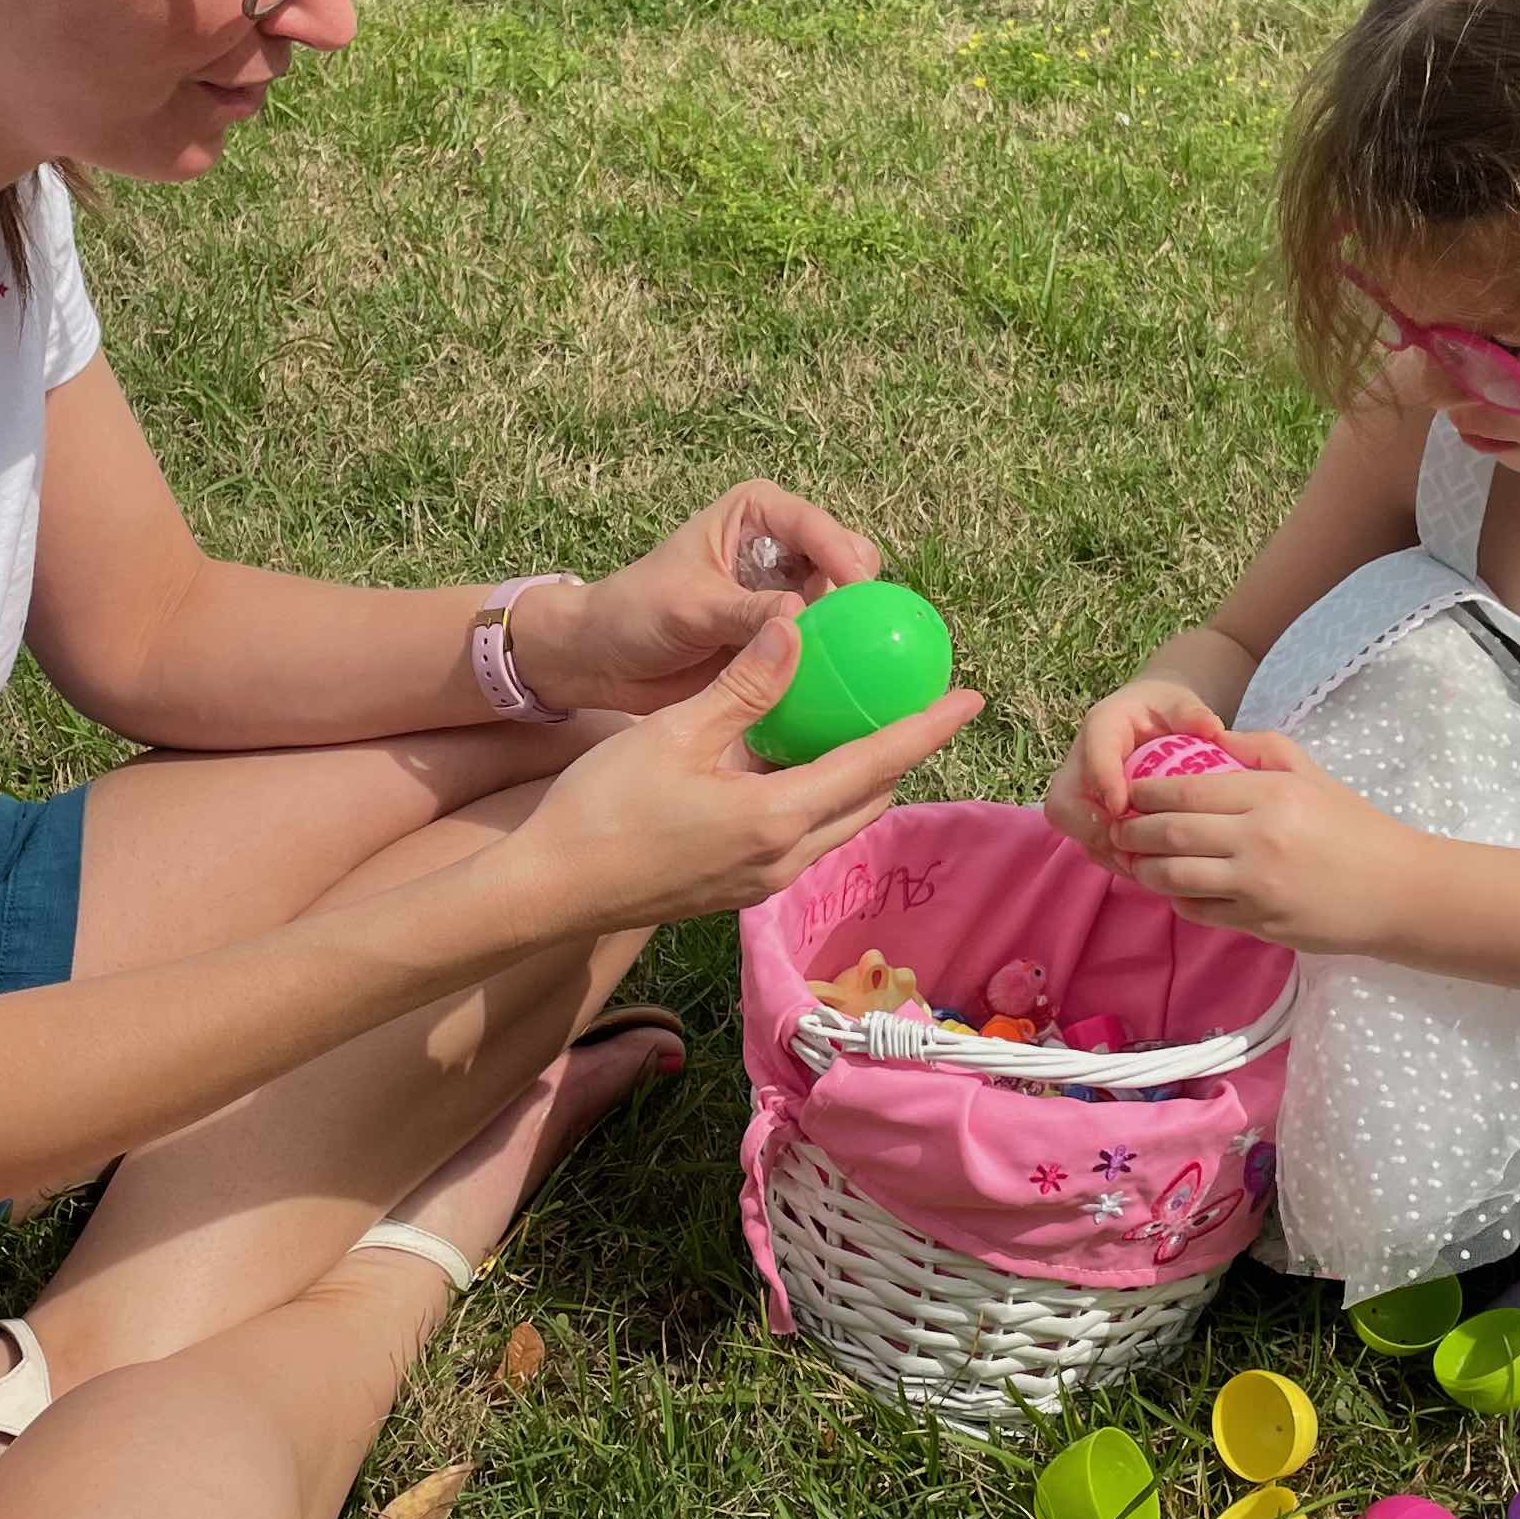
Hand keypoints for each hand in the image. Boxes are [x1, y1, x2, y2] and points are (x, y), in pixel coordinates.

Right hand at [513, 610, 982, 932]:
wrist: (548, 890)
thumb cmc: (602, 807)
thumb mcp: (675, 733)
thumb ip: (744, 686)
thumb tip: (798, 628)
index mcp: (776, 816)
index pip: (876, 763)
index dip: (926, 727)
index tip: (970, 697)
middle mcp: (784, 857)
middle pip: (868, 799)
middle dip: (900, 753)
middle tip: (915, 702)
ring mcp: (762, 880)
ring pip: (837, 821)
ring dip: (858, 777)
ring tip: (858, 723)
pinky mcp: (738, 888)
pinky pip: (802, 836)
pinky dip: (818, 796)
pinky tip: (791, 761)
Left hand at [520, 481, 884, 714]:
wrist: (604, 659)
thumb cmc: (635, 613)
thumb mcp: (690, 607)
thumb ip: (746, 611)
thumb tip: (801, 619)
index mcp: (758, 513)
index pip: (814, 527)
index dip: (841, 556)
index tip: (858, 591)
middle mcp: (782, 547)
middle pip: (845, 561)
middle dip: (859, 594)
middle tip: (867, 634)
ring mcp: (787, 593)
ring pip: (843, 605)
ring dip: (852, 631)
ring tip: (866, 663)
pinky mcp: (785, 637)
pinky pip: (827, 645)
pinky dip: (836, 661)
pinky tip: (847, 684)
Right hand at [1044, 678, 1233, 868]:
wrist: (1151, 717)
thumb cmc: (1165, 710)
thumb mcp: (1179, 702)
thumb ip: (1192, 713)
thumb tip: (1212, 730)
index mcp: (1102, 726)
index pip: (1094, 755)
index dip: (1104, 783)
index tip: (1123, 808)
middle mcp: (1080, 760)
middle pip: (1064, 803)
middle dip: (1093, 828)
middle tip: (1132, 845)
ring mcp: (1079, 790)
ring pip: (1073, 829)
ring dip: (1104, 849)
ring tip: (1143, 865)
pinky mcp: (1086, 814)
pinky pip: (1089, 843)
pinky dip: (1113, 857)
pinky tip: (1146, 867)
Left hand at [1110, 733, 1408, 953]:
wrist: (1397, 890)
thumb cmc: (1354, 826)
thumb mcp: (1312, 774)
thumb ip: (1260, 749)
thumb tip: (1210, 738)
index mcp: (1269, 795)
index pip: (1185, 790)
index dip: (1145, 792)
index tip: (1128, 792)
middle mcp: (1257, 839)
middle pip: (1169, 834)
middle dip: (1131, 831)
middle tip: (1118, 829)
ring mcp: (1256, 887)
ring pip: (1174, 877)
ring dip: (1145, 869)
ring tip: (1134, 860)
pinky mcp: (1258, 924)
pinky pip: (1199, 911)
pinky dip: (1177, 899)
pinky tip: (1173, 888)